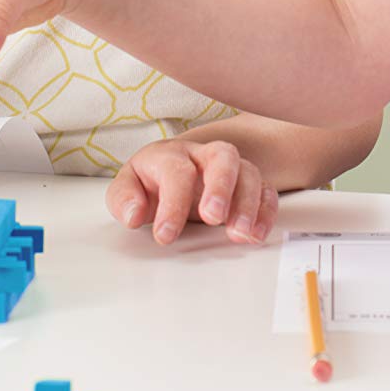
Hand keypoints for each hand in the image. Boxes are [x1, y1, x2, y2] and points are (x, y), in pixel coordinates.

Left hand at [105, 138, 280, 246]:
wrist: (169, 175)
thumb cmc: (150, 183)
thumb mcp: (127, 188)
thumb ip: (124, 199)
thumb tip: (134, 214)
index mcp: (171, 155)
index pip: (176, 171)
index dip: (172, 204)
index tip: (165, 235)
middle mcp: (204, 156)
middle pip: (222, 157)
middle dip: (220, 187)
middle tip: (213, 218)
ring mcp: (230, 169)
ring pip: (249, 173)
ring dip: (247, 204)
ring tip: (239, 234)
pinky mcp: (246, 186)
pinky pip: (266, 191)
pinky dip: (266, 212)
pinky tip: (256, 234)